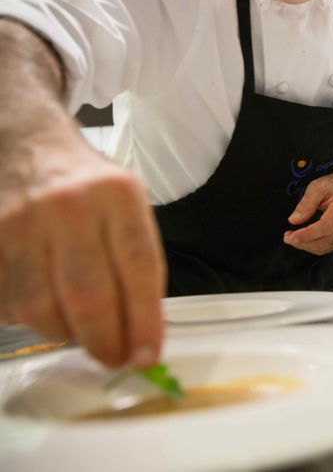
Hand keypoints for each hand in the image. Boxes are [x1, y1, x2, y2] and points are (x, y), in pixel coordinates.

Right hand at [0, 149, 164, 368]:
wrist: (28, 146)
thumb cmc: (88, 187)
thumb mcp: (128, 206)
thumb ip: (136, 261)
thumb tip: (142, 331)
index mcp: (118, 196)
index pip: (139, 269)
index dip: (145, 321)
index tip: (148, 356)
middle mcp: (70, 206)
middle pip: (88, 295)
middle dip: (104, 340)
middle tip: (113, 357)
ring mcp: (21, 222)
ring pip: (41, 307)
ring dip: (64, 333)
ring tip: (79, 331)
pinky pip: (8, 301)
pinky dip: (28, 319)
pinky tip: (45, 309)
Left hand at [283, 171, 332, 254]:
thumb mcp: (317, 187)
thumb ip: (306, 203)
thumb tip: (293, 220)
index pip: (326, 227)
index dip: (307, 234)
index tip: (291, 236)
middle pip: (325, 241)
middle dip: (303, 242)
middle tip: (287, 237)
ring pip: (324, 247)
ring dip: (306, 246)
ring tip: (292, 237)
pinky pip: (326, 247)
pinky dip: (312, 246)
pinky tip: (303, 238)